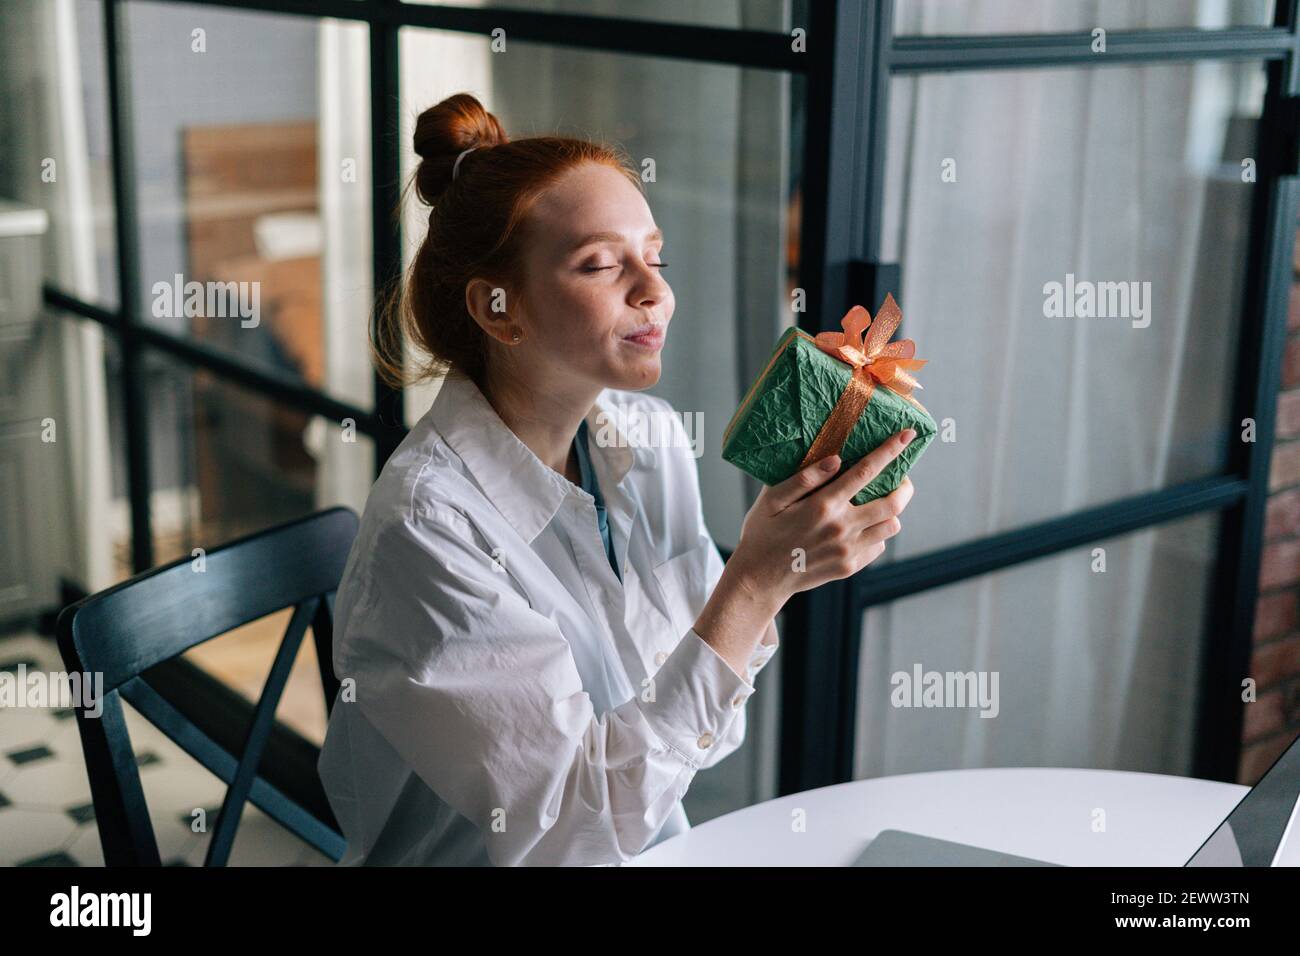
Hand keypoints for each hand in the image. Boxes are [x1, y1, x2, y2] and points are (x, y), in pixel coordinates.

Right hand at [729, 429, 916, 602]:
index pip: (866, 472)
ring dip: (891, 511)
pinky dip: (877, 533)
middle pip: (893, 503)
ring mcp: (848, 551)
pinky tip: (860, 527)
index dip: (890, 451)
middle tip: (901, 478)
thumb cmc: (763, 533)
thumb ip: (804, 478)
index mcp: (822, 506)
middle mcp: (841, 528)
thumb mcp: (772, 499)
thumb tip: (835, 460)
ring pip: (891, 526)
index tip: (907, 435)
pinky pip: (878, 546)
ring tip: (878, 502)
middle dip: (905, 486)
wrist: (761, 578)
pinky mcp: (850, 567)